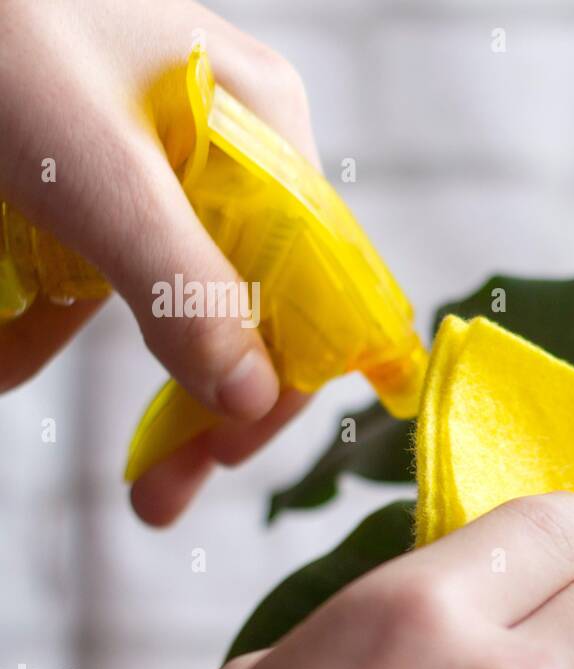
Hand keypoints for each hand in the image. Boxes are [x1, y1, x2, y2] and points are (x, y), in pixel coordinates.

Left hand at [0, 0, 321, 524]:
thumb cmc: (2, 31)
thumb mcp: (94, 172)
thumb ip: (181, 285)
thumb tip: (249, 397)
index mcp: (264, 127)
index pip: (317, 282)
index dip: (284, 378)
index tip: (224, 457)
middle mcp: (231, 146)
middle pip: (250, 301)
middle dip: (202, 401)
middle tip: (160, 493)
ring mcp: (160, 160)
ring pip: (172, 296)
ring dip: (125, 376)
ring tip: (93, 444)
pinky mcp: (94, 171)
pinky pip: (101, 267)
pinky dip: (55, 322)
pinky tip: (14, 360)